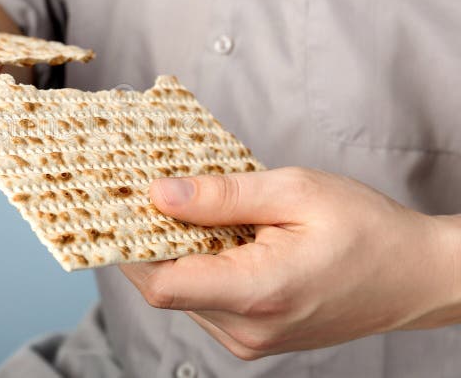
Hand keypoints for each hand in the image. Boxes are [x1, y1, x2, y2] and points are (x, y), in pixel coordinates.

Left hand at [120, 167, 460, 359]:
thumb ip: (223, 196)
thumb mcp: (295, 191)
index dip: (129, 246)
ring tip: (194, 209)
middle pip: (166, 287)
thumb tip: (160, 194)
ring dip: (177, 252)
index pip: (161, 284)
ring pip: (183, 294)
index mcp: (258, 293)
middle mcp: (248, 328)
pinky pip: (205, 301)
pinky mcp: (253, 337)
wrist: (414, 277)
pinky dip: (199, 267)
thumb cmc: (366, 230)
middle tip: (153, 192)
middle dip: (151, 239)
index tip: (117, 206)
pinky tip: (217, 236)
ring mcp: (250, 340)